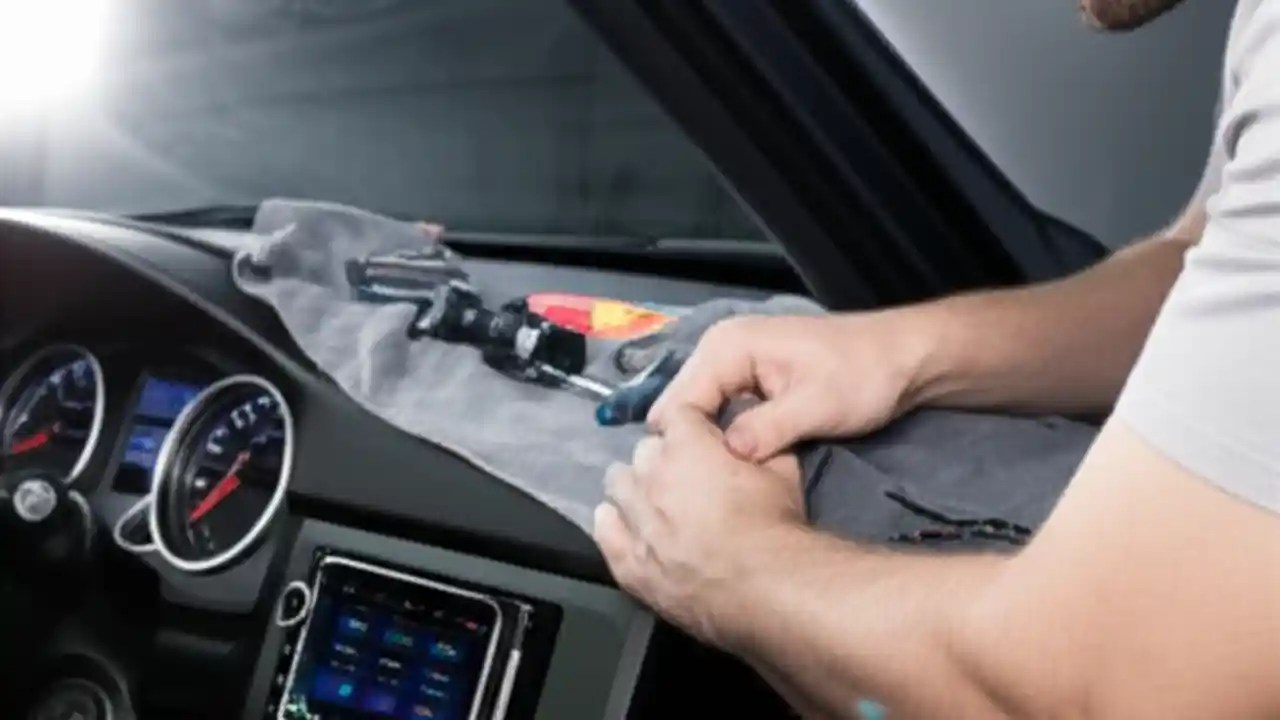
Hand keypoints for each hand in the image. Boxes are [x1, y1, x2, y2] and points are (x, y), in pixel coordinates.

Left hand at [593, 407, 804, 646]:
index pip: (675, 414)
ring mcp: (634, 519)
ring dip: (637, 488)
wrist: (766, 588)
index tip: (703, 440)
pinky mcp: (627, 562)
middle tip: (689, 478)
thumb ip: (757, 441)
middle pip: (644, 451)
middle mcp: (651, 476)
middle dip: (665, 458)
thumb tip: (747, 431)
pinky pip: (604, 530)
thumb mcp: (782, 469)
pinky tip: (632, 529)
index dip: (690, 425)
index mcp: (686, 446)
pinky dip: (616, 524)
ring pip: (618, 484)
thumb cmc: (775, 524)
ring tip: (658, 504)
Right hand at [649, 313, 927, 460]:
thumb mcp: (816, 405)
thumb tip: (725, 456)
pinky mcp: (747, 382)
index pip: (678, 402)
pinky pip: (720, 414)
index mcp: (726, 346)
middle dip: (693, 448)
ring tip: (722, 484)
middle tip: (711, 492)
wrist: (905, 359)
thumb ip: (767, 429)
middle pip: (683, 410)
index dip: (684, 446)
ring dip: (709, 447)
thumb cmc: (864, 375)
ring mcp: (732, 365)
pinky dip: (725, 439)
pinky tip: (738, 468)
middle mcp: (719, 350)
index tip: (701, 487)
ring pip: (700, 416)